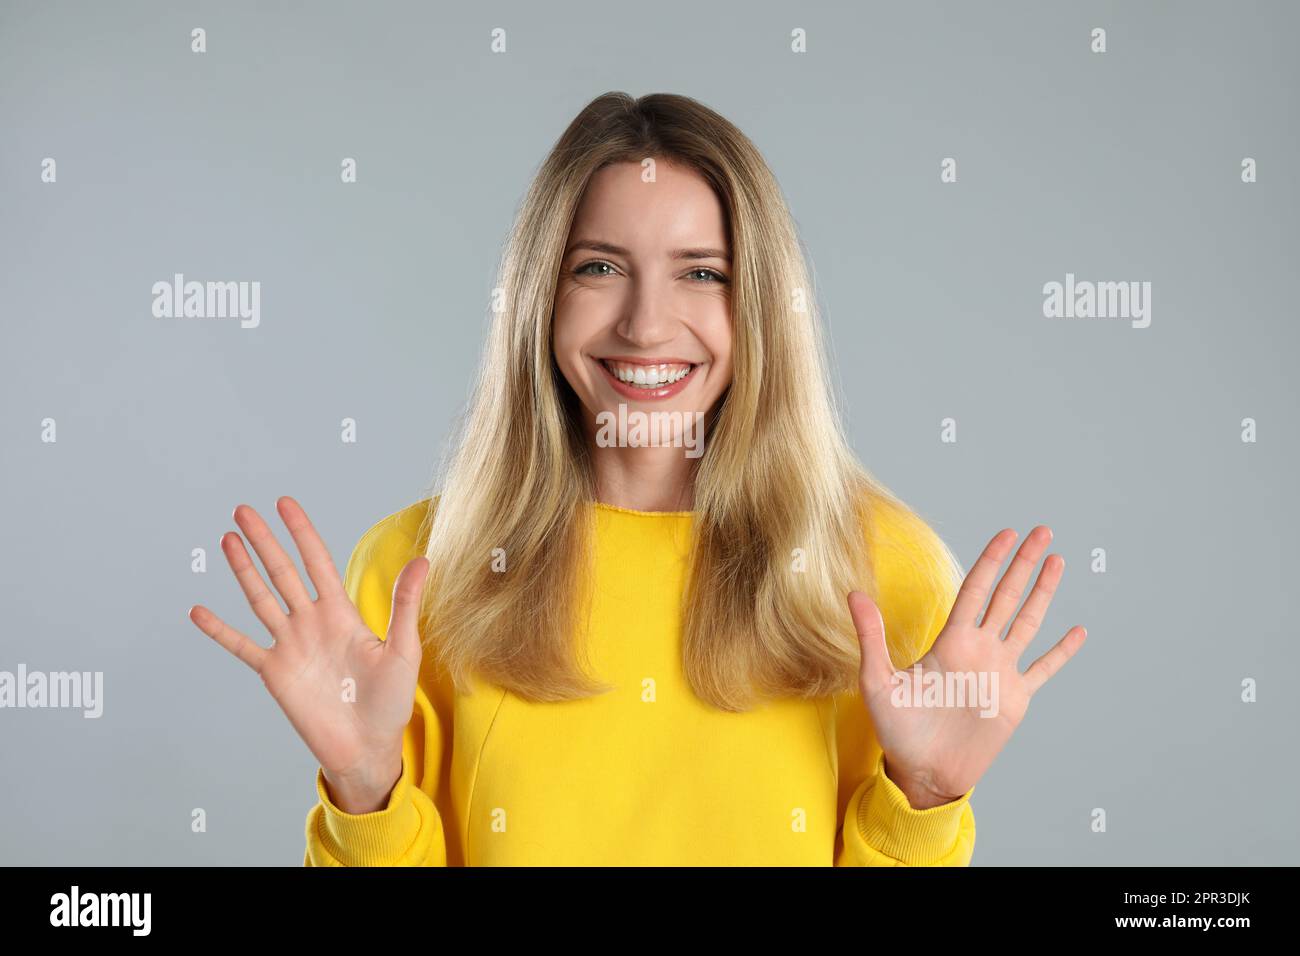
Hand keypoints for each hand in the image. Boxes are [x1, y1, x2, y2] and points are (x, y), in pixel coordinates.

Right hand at [188, 497, 429, 810]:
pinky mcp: (274, 673)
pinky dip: (219, 630)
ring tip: (228, 539)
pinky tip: (199, 610)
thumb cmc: (391, 702)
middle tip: (244, 510)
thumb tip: (422, 561)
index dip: (302, 533)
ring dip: (243, 570)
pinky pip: (241, 646)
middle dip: (264, 541)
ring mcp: (290, 646)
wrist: (367, 748)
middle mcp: (311, 623)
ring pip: (260, 598)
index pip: (317, 563)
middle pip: (282, 573)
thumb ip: (405, 605)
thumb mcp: (403, 650)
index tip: (286, 504)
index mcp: (341, 614)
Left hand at [848, 526, 1086, 809]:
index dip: (992, 560)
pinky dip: (1062, 652)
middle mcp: (979, 650)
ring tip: (1057, 562)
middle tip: (1043, 531)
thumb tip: (853, 594)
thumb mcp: (878, 680)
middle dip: (1024, 563)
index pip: (976, 590)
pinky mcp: (1016, 699)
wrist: (923, 772)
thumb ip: (871, 636)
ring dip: (1043, 592)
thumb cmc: (897, 729)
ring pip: (1027, 622)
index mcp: (950, 642)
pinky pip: (1044, 669)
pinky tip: (1077, 631)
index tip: (1007, 533)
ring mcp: (1000, 672)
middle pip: (1006, 596)